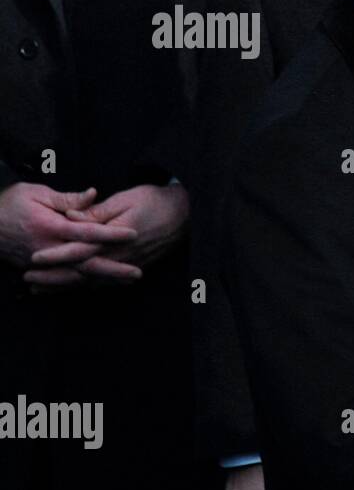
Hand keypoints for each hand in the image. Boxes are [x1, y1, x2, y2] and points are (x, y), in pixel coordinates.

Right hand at [0, 183, 138, 284]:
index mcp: (50, 227)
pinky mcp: (37, 270)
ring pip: (77, 276)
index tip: (134, 233)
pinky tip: (102, 285)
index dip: (111, 234)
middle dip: (113, 269)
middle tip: (138, 272)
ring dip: (103, 279)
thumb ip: (67, 198)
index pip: (87, 232)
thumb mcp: (37, 193)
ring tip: (127, 280)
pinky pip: (64, 280)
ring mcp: (42, 263)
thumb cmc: (10, 202)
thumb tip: (94, 194)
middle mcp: (47, 249)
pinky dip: (84, 284)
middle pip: (86, 262)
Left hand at [28, 183, 188, 284]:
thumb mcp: (124, 199)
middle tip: (30, 281)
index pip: (81, 249)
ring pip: (93, 281)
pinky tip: (73, 290)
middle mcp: (122, 255)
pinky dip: (87, 288)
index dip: (57, 254)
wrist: (186, 214)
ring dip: (66, 287)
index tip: (36, 258)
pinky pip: (108, 283)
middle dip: (54, 278)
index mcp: (116, 236)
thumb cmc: (155, 201)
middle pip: (82, 271)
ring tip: (42, 290)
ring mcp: (130, 264)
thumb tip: (70, 215)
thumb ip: (96, 211)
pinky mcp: (136, 267)